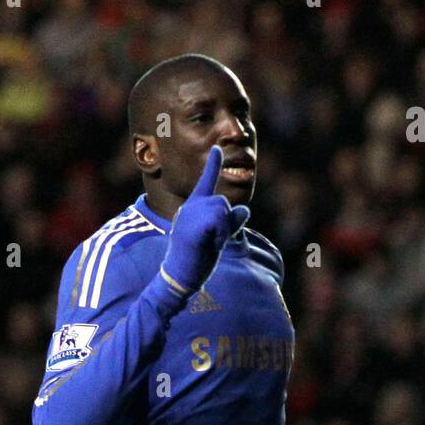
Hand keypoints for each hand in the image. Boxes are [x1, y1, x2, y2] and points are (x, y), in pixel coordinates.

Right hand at [160, 146, 250, 296]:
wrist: (179, 276)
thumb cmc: (197, 259)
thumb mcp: (217, 238)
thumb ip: (231, 223)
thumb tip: (245, 209)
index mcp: (194, 208)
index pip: (206, 183)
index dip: (213, 164)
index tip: (217, 148)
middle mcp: (190, 207)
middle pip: (223, 203)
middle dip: (225, 223)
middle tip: (211, 242)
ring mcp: (190, 214)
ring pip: (223, 210)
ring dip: (223, 230)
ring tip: (208, 244)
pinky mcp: (193, 225)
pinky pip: (219, 221)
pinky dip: (220, 235)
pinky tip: (208, 245)